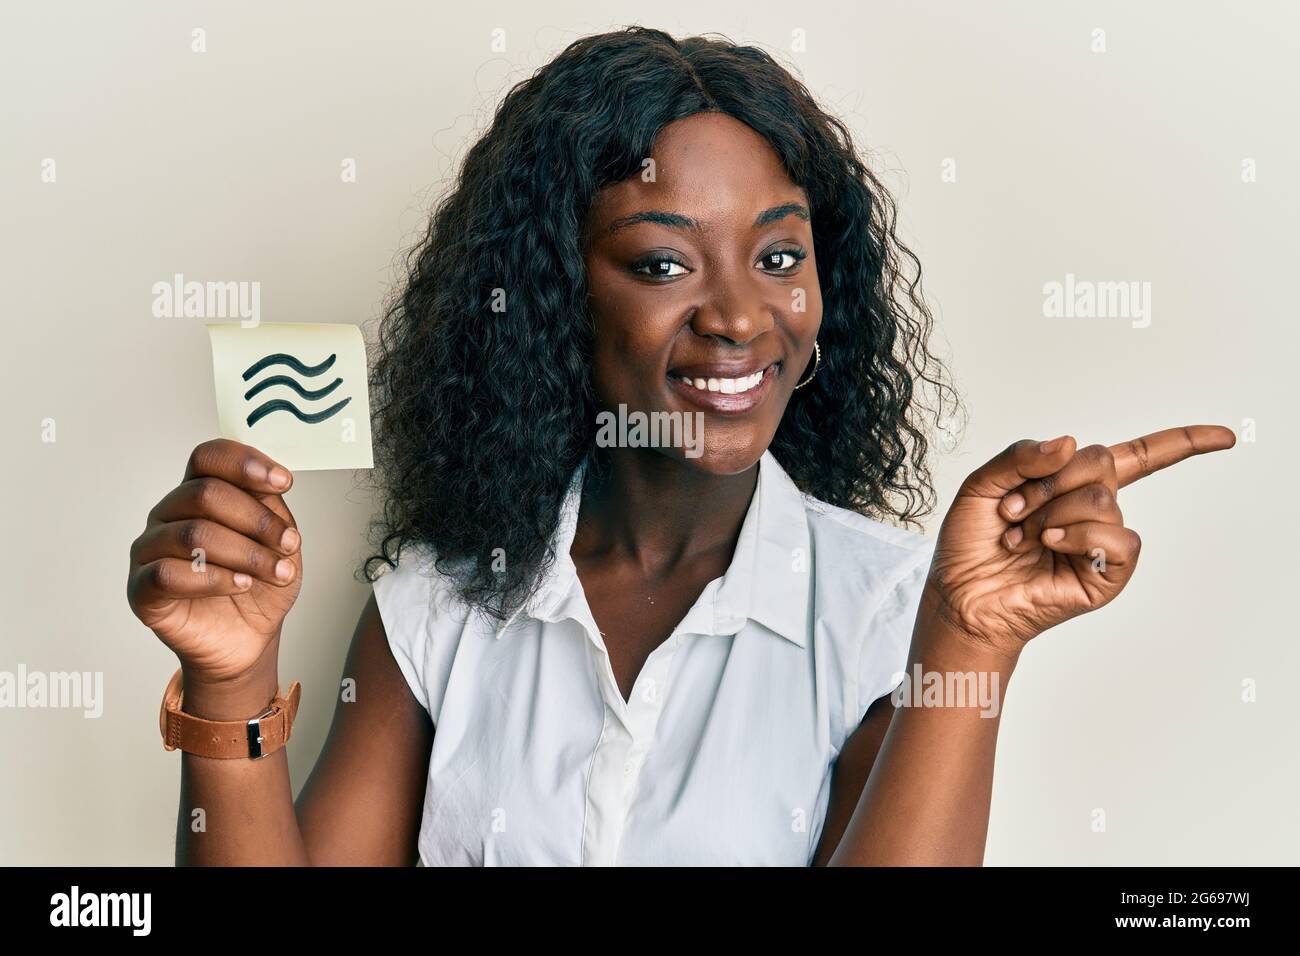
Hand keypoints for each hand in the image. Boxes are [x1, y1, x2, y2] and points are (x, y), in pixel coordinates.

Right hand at [126, 439, 302, 683]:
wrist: (248, 639)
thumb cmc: (259, 587)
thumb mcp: (279, 543)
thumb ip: (272, 509)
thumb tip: (271, 486)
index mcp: (199, 493)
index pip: (209, 457)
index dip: (246, 463)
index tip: (284, 482)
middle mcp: (169, 514)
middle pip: (205, 493)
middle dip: (257, 520)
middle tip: (287, 544)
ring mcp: (150, 550)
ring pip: (192, 533)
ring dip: (245, 552)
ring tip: (275, 572)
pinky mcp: (141, 589)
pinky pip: (168, 574)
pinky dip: (214, 578)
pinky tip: (241, 584)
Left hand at [925, 424, 1235, 658]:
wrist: (961, 596)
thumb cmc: (971, 544)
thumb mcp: (984, 484)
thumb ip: (1021, 455)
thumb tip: (1070, 443)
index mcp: (1071, 484)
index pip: (1137, 457)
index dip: (1182, 443)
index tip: (1225, 437)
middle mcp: (1093, 511)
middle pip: (1102, 462)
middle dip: (1049, 480)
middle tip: (1014, 510)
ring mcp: (1102, 543)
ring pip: (1102, 498)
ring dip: (1051, 512)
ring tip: (1022, 536)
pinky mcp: (1106, 576)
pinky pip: (1118, 537)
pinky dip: (1079, 534)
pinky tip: (1050, 545)